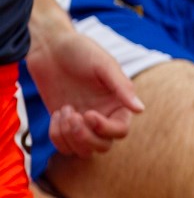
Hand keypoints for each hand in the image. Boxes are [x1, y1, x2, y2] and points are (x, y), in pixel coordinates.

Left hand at [27, 26, 143, 155]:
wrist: (50, 47)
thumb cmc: (80, 50)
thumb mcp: (104, 65)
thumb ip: (122, 87)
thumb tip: (140, 109)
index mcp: (118, 102)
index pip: (121, 130)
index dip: (105, 128)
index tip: (89, 113)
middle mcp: (103, 115)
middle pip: (102, 146)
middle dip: (85, 137)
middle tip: (72, 115)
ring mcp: (82, 122)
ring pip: (82, 150)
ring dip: (70, 137)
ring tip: (64, 111)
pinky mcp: (63, 124)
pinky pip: (63, 146)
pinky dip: (57, 136)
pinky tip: (57, 114)